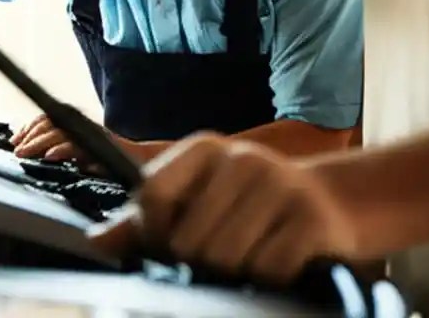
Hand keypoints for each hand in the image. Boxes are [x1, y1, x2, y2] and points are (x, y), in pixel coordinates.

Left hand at [10, 113, 142, 165]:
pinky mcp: (99, 147)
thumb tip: (31, 151)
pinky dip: (61, 150)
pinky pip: (76, 146)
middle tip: (17, 150)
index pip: (45, 118)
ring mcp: (89, 134)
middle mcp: (80, 124)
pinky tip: (50, 156)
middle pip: (48, 123)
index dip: (28, 127)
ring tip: (25, 152)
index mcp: (74, 123)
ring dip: (39, 143)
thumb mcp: (77, 152)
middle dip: (29, 136)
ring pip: (58, 133)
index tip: (14, 140)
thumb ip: (58, 148)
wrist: (139, 162)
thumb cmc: (106, 158)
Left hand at [87, 133, 360, 286]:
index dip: (152, 233)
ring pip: (226, 259)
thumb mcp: (196, 201)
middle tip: (216, 257)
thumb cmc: (246, 206)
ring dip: (234, 273)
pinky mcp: (311, 218)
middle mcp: (239, 158)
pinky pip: (268, 271)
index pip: (152, 195)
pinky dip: (269, 279)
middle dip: (197, 262)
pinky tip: (279, 262)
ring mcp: (278, 185)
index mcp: (202, 150)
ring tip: (248, 257)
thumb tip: (96, 244)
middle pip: (187, 239)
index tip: (166, 246)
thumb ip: (143, 223)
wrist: (332, 204)